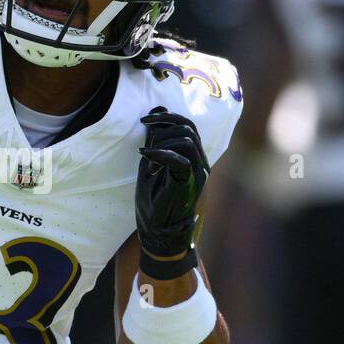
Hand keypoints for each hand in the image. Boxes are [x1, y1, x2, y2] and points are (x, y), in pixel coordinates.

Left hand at [136, 106, 208, 275]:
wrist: (157, 232)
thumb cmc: (154, 201)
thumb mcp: (152, 163)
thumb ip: (157, 140)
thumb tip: (156, 112)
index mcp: (193, 157)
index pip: (188, 125)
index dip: (166, 116)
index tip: (144, 120)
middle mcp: (200, 162)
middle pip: (188, 127)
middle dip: (162, 125)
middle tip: (144, 136)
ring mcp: (197, 173)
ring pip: (186, 139)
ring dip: (161, 142)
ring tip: (147, 158)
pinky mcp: (189, 184)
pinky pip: (180, 159)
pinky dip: (160, 153)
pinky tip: (146, 159)